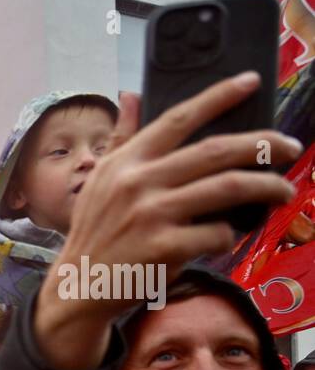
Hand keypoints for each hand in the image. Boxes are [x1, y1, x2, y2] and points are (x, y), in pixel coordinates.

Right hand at [36, 75, 299, 369]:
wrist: (79, 287)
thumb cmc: (95, 233)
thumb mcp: (99, 180)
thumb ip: (121, 138)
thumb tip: (130, 95)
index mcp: (125, 162)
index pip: (178, 119)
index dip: (218, 96)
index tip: (250, 82)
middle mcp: (138, 183)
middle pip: (216, 151)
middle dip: (263, 144)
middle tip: (290, 147)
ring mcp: (152, 216)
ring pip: (229, 188)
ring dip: (267, 186)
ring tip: (283, 190)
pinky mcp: (165, 248)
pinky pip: (217, 233)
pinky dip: (228, 235)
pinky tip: (223, 238)